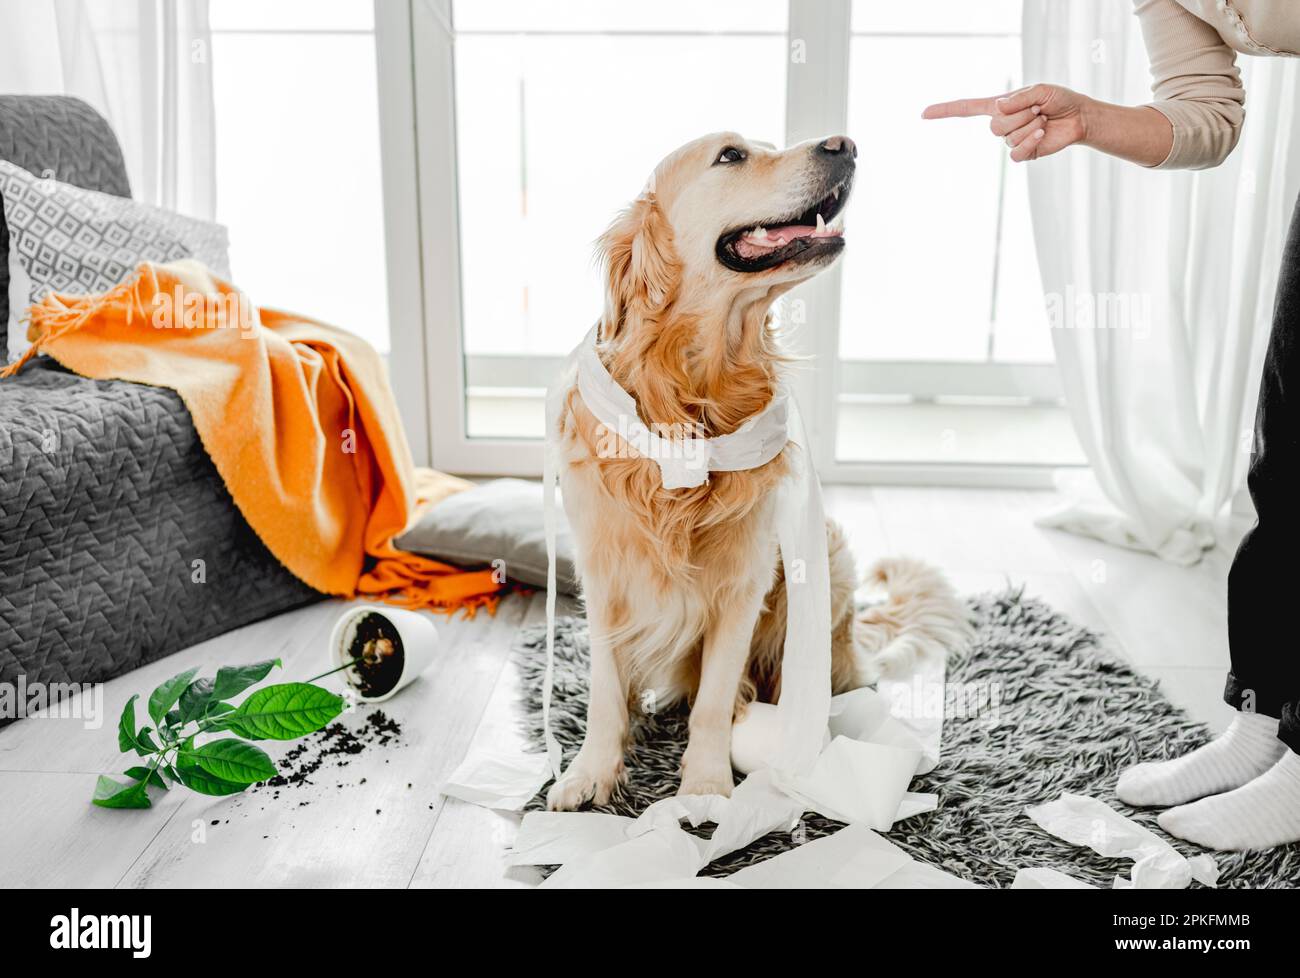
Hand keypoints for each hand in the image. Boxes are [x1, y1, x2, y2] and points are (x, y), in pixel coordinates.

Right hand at [922, 83, 1089, 162]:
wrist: (1078, 117)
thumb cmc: (1058, 100)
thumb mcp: (1040, 90)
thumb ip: (1018, 98)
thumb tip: (997, 108)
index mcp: (999, 106)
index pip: (966, 109)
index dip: (945, 111)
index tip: (924, 114)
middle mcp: (1001, 123)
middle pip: (994, 126)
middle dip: (1019, 115)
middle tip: (1038, 109)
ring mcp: (1010, 140)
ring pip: (1008, 137)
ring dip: (1030, 125)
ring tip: (1043, 119)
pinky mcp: (1023, 154)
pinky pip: (1016, 153)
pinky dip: (1030, 142)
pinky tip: (1042, 133)